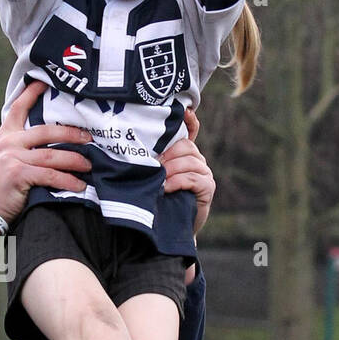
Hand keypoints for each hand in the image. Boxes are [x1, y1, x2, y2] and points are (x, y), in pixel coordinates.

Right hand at [0, 82, 91, 243]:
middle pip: (46, 130)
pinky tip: (79, 185)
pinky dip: (68, 181)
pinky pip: (51, 175)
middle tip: (89, 138)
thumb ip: (21, 148)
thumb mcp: (3, 160)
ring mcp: (12, 157)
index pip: (18, 107)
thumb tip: (51, 143)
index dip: (33, 92)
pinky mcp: (18, 174)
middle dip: (71, 133)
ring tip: (89, 165)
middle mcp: (8, 143)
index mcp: (5, 136)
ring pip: (52, 155)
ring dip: (75, 160)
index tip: (46, 82)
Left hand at [159, 112, 214, 237]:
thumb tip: (130, 146)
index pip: (191, 131)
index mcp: (184, 155)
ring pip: (189, 161)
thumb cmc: (158, 200)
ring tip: (158, 180)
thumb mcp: (151, 177)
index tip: (184, 111)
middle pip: (185, 146)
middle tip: (153, 166)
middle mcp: (197, 160)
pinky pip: (194, 178)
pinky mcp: (208, 188)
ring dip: (170, 169)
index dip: (189, 121)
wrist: (170, 228)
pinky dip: (178, 182)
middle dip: (168, 155)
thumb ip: (149, 162)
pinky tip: (166, 188)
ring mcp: (205, 174)